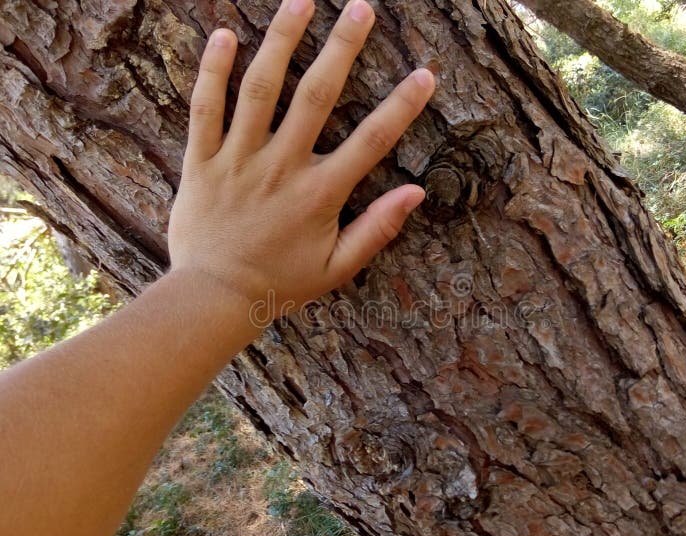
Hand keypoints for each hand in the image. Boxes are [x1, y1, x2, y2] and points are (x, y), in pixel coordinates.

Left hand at [168, 0, 434, 318]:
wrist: (213, 298)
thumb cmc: (280, 284)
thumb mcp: (337, 267)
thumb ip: (377, 229)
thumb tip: (415, 193)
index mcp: (320, 194)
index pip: (371, 141)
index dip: (402, 106)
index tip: (425, 74)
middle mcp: (282, 167)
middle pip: (316, 96)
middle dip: (342, 47)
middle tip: (361, 8)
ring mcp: (239, 160)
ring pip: (260, 89)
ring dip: (281, 41)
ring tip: (300, 2)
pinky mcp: (203, 161)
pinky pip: (205, 108)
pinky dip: (213, 70)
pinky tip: (225, 34)